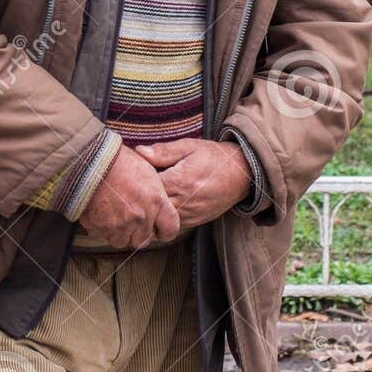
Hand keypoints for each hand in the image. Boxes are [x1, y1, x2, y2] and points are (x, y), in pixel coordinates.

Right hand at [77, 144, 180, 248]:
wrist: (88, 158)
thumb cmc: (118, 159)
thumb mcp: (147, 169)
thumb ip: (156, 195)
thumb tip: (158, 208)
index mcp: (155, 201)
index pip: (170, 229)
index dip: (164, 231)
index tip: (158, 229)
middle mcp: (140, 217)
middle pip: (143, 240)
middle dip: (138, 232)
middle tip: (130, 219)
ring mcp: (119, 224)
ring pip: (121, 241)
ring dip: (118, 232)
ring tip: (112, 215)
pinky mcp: (99, 226)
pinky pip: (101, 235)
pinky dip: (100, 227)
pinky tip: (99, 212)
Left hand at [136, 138, 252, 229]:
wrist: (242, 174)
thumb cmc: (213, 157)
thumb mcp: (189, 147)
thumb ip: (163, 151)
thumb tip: (139, 151)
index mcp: (179, 181)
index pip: (147, 188)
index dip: (135, 182)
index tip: (129, 175)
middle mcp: (184, 202)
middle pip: (151, 206)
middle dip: (140, 199)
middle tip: (131, 189)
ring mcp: (190, 214)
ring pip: (160, 219)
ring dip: (151, 210)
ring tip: (144, 198)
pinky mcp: (195, 221)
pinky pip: (172, 224)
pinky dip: (163, 217)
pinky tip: (160, 205)